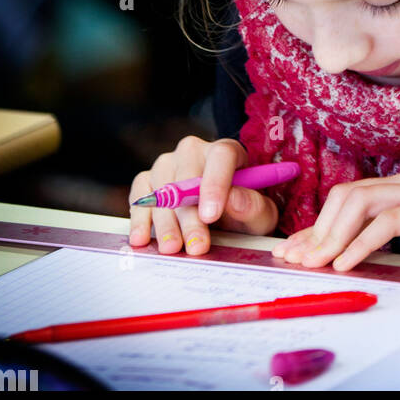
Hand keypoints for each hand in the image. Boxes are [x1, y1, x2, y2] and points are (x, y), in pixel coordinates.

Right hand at [128, 135, 279, 255]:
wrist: (223, 220)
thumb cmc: (243, 212)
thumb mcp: (260, 214)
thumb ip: (253, 206)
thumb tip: (234, 199)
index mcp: (226, 152)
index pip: (221, 156)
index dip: (215, 184)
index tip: (212, 215)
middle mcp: (194, 151)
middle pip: (187, 177)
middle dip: (190, 216)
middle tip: (196, 246)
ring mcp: (168, 164)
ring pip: (162, 188)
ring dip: (166, 222)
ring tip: (172, 248)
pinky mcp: (148, 180)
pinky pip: (140, 195)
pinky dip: (140, 218)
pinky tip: (142, 238)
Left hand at [271, 168, 399, 270]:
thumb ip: (380, 242)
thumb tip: (335, 256)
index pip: (347, 197)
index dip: (317, 224)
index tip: (292, 250)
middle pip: (348, 194)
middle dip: (318, 228)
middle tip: (298, 259)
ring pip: (362, 202)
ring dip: (334, 235)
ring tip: (318, 263)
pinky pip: (389, 220)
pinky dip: (362, 242)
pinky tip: (348, 262)